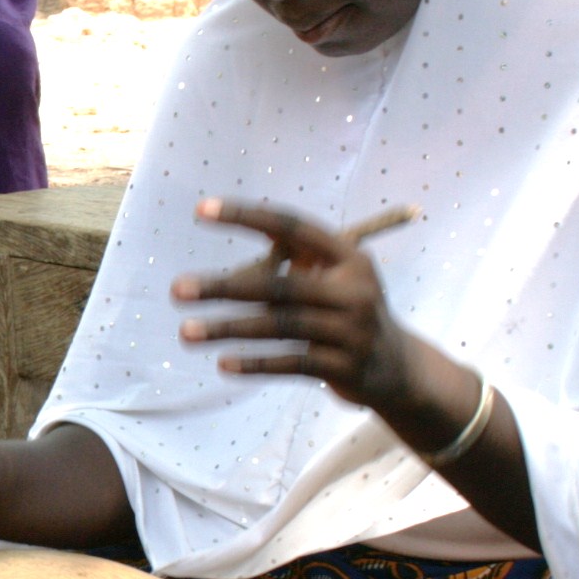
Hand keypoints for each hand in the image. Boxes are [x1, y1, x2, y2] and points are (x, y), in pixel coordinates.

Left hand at [172, 199, 417, 409]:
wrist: (401, 370)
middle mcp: (353, 290)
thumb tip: (261, 230)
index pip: (293, 227)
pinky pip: (292, 363)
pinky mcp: (344, 368)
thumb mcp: (338, 278)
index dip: (247, 216)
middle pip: (280, 285)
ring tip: (187, 332)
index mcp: (348, 258)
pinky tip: (223, 364)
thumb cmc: (351, 313)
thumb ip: (302, 257)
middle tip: (178, 290)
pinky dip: (256, 364)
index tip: (201, 209)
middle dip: (225, 286)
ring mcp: (351, 331)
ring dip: (229, 329)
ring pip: (280, 326)